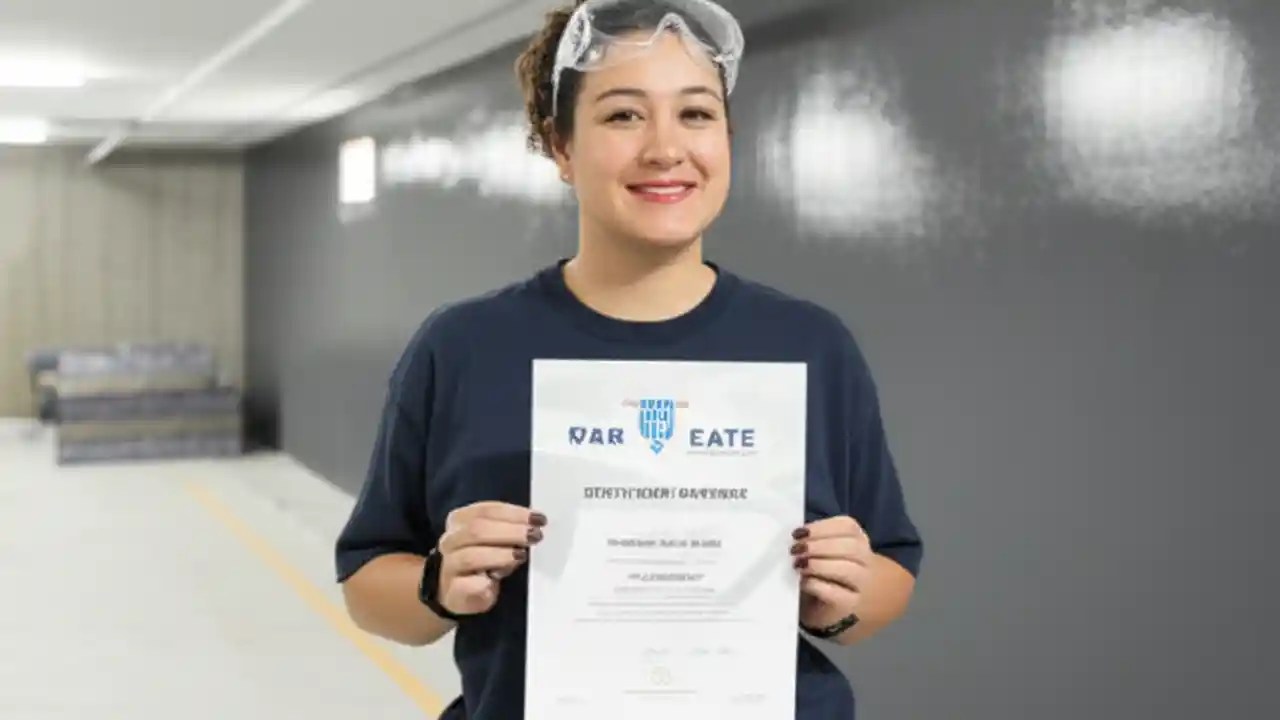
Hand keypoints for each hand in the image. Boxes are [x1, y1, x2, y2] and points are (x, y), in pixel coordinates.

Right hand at [436, 501, 545, 615]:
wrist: (459, 591)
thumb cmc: (484, 560)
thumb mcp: (497, 538)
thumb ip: (510, 528)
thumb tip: (534, 525)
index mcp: (460, 520)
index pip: (486, 511)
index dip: (514, 514)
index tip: (537, 518)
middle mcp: (451, 540)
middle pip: (477, 530)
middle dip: (510, 532)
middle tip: (534, 536)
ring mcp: (449, 566)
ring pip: (470, 557)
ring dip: (499, 555)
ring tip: (520, 556)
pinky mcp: (453, 592)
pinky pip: (464, 586)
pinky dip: (480, 583)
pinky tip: (492, 583)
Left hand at [791, 515, 872, 627]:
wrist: (833, 610)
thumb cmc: (823, 576)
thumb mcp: (820, 554)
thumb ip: (812, 542)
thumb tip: (794, 538)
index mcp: (857, 541)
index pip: (848, 527)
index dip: (822, 527)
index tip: (798, 533)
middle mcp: (865, 561)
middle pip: (851, 547)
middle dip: (820, 546)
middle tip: (795, 549)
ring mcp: (862, 586)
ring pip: (849, 570)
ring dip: (819, 564)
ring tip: (798, 565)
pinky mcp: (850, 606)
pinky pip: (838, 594)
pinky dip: (817, 585)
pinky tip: (803, 582)